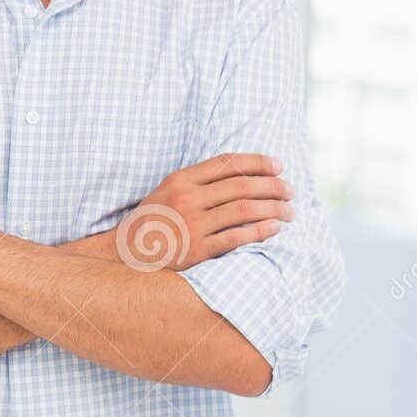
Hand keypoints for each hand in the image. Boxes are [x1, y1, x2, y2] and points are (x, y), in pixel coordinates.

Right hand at [116, 153, 293, 271]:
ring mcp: (192, 224)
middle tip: (290, 191)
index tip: (278, 166)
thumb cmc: (153, 221)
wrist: (126, 254)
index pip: (227, 163)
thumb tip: (242, 172)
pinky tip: (275, 228)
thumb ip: (198, 181)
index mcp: (180, 180)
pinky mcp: (197, 249)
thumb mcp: (168, 191)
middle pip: (242, 185)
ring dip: (274, 208)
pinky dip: (260, 231)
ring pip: (244, 210)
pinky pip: (237, 237)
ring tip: (290, 211)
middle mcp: (187, 199)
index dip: (258, 162)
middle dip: (273, 186)